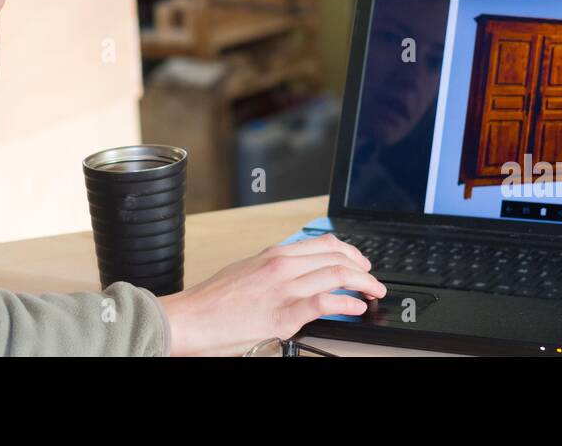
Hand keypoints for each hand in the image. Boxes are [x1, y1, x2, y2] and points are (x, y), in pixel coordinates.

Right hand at [156, 233, 386, 355]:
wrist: (188, 318)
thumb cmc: (211, 301)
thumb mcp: (246, 272)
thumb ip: (272, 271)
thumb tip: (294, 276)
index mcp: (273, 255)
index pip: (323, 243)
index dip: (350, 251)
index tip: (360, 261)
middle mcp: (281, 266)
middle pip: (336, 256)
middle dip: (363, 267)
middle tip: (373, 279)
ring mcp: (282, 289)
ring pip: (336, 274)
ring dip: (363, 284)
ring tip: (373, 293)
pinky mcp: (281, 316)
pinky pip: (323, 303)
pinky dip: (346, 304)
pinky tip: (355, 307)